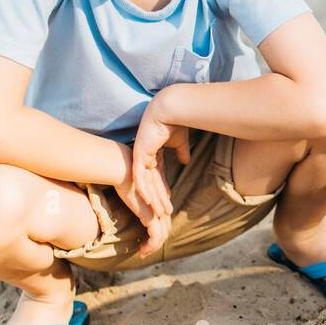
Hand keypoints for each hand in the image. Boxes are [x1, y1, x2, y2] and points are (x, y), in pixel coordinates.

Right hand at [116, 160, 173, 258]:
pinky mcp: (152, 216)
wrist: (124, 171)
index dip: (158, 230)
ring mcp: (158, 211)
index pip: (164, 218)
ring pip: (162, 235)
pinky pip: (156, 237)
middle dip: (156, 242)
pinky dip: (151, 246)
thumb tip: (131, 200)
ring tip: (143, 254)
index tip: (146, 240)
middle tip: (145, 251)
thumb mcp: (132, 188)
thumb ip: (136, 196)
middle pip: (165, 228)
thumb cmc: (124, 176)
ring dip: (153, 247)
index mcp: (160, 199)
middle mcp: (162, 206)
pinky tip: (142, 252)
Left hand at [132, 94, 190, 219]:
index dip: (163, 189)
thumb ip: (181, 152)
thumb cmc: (175, 122)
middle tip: (163, 214)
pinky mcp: (139, 156)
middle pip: (151, 183)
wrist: (170, 111)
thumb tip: (186, 161)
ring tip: (158, 213)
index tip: (168, 201)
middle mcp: (144, 156)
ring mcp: (140, 157)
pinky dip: (143, 189)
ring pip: (145, 183)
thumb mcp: (180, 142)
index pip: (157, 176)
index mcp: (153, 153)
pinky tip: (148, 202)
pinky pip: (139, 177)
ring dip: (152, 199)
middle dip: (158, 199)